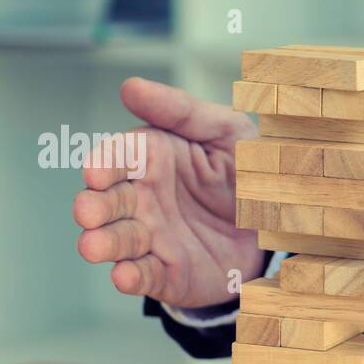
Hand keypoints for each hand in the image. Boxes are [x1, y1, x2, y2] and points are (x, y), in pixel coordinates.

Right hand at [73, 78, 266, 307]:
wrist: (276, 225)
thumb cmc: (246, 170)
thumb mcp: (226, 132)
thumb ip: (181, 111)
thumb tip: (129, 86)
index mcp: (153, 158)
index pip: (119, 157)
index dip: (104, 164)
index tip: (94, 171)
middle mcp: (144, 197)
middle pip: (109, 200)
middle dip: (94, 206)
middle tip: (87, 211)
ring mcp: (153, 236)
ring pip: (118, 240)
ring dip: (104, 243)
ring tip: (92, 246)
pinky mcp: (166, 272)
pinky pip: (145, 275)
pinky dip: (131, 277)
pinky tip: (123, 275)